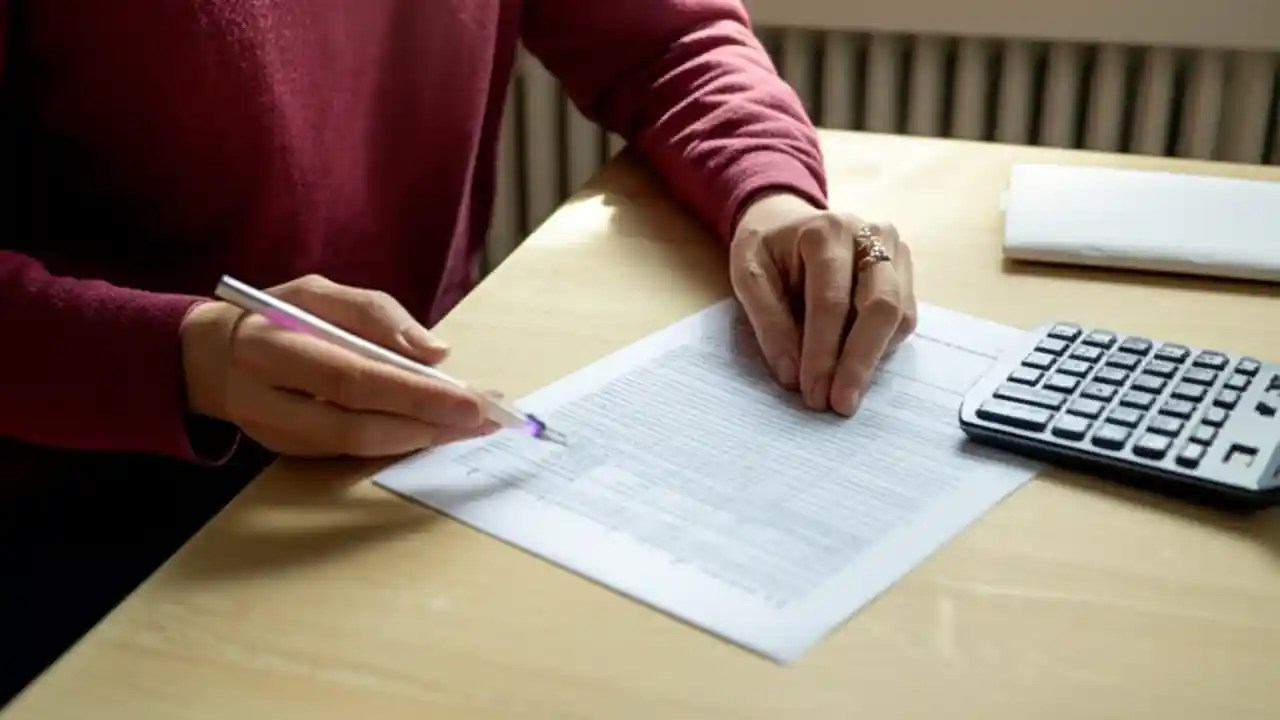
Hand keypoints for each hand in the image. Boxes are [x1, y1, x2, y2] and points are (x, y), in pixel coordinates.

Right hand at [180, 274, 495, 457]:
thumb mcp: (317, 292)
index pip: (353, 377)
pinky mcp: (285, 452)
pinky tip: (433, 430)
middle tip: (484, 420)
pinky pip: (349, 453)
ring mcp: (273, 432)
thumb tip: (436, 352)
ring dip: (419, 439)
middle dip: (428, 425)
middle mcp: (266, 396)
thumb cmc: (275, 315)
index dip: (415, 394)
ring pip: (355, 448)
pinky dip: (396, 443)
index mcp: (271, 343)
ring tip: (469, 427)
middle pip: (357, 425)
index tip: (471, 400)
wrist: (209, 357)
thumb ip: (376, 314)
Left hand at [730, 193, 916, 415]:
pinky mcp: (904, 271)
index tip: (813, 393)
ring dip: (873, 360)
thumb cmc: (765, 249)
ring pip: (899, 315)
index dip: (823, 352)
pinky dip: (881, 348)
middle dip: (859, 362)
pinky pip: (904, 318)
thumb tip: (791, 375)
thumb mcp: (747, 275)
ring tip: (845, 392)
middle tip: (840, 405)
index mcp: (826, 231)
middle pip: (880, 306)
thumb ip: (767, 322)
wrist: (786, 220)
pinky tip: (855, 365)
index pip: (831, 301)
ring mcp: (894, 251)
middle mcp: (870, 235)